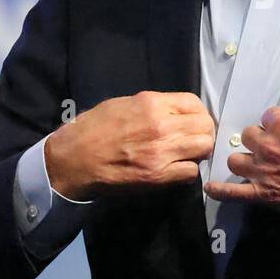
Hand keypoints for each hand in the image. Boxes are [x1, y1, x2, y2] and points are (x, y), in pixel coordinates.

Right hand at [44, 91, 214, 201]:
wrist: (74, 159)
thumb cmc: (94, 128)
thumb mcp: (123, 104)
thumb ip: (152, 106)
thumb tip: (176, 112)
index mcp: (151, 103)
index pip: (194, 103)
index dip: (198, 113)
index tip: (193, 121)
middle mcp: (161, 125)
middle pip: (204, 126)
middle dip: (203, 132)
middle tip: (193, 140)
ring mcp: (161, 152)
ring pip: (203, 148)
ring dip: (198, 152)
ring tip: (186, 154)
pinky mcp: (158, 175)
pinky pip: (190, 172)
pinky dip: (187, 171)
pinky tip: (176, 169)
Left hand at [204, 106, 279, 223]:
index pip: (267, 116)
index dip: (275, 124)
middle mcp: (269, 146)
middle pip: (248, 135)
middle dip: (258, 141)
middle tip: (270, 149)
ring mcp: (263, 171)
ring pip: (235, 159)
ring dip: (244, 161)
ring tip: (253, 165)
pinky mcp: (263, 194)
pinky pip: (232, 192)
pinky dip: (220, 191)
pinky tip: (211, 187)